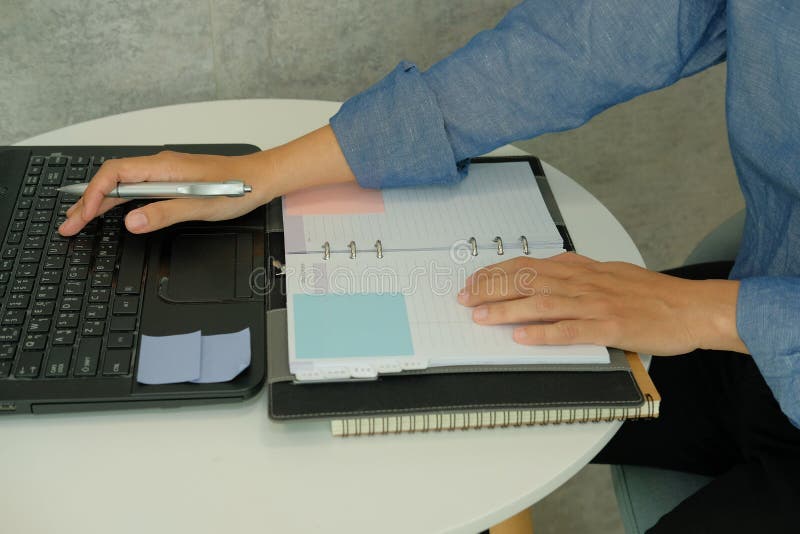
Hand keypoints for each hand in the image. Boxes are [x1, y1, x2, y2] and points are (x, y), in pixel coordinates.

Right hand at [58, 150, 273, 235]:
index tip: (81, 217)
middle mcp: (160, 165)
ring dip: (99, 202)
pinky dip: (118, 200)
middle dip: (87, 202)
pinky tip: (109, 211)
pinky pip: (136, 186)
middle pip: (112, 180)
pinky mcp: (171, 179)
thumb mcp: (200, 206)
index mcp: (164, 167)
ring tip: (79, 221)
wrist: (259, 178)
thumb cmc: (237, 188)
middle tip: (68, 226)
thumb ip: (164, 213)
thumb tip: (132, 222)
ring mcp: (164, 171)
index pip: (115, 175)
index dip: (93, 196)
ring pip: (122, 184)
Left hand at [457, 252, 747, 355]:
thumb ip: (577, 272)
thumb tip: (547, 272)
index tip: (474, 280)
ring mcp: (595, 304)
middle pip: (528, 281)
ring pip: (542, 304)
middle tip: (465, 298)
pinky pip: (570, 330)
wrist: (691, 306)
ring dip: (508, 310)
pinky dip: (544, 333)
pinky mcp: (609, 327)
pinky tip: (522, 337)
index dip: (497, 272)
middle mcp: (583, 282)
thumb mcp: (608, 273)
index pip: (528, 265)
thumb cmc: (651, 293)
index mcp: (581, 269)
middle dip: (491, 289)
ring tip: (481, 316)